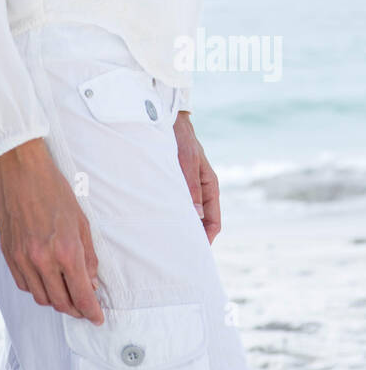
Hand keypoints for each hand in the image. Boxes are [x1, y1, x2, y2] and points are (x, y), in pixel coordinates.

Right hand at [0, 138, 103, 322]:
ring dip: (56, 301)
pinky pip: (23, 285)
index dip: (92, 312)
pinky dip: (37, 288)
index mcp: (66, 250)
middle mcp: (42, 260)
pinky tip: (45, 279)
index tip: (97, 318)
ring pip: (40, 298)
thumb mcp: (81, 221)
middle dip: (75, 310)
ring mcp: (22, 259)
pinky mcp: (8, 254)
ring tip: (65, 293)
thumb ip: (88, 256)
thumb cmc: (52, 189)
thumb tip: (91, 282)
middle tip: (84, 308)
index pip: (81, 295)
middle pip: (60, 303)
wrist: (18, 170)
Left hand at [173, 112, 220, 243]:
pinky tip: (155, 220)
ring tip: (164, 239)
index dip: (206, 239)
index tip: (194, 252)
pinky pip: (174, 203)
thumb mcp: (186, 160)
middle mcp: (200, 189)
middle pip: (200, 222)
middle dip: (191, 236)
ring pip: (187, 214)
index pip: (214, 222)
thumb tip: (195, 215)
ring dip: (179, 225)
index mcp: (210, 186)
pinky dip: (169, 213)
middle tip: (175, 252)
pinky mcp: (174, 182)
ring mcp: (188, 186)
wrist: (167, 117)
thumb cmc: (180, 137)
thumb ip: (190, 185)